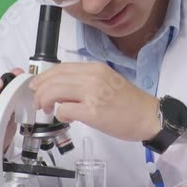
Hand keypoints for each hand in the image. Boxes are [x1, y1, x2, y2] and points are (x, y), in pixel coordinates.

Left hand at [31, 62, 160, 141]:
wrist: (149, 116)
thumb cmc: (130, 103)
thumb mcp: (107, 81)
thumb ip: (86, 82)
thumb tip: (62, 90)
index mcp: (96, 68)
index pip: (61, 68)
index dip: (45, 77)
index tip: (38, 85)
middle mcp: (93, 77)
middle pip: (54, 79)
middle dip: (40, 90)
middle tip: (38, 101)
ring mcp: (93, 94)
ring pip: (54, 92)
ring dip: (45, 101)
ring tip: (47, 109)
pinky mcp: (93, 112)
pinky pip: (64, 110)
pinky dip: (60, 115)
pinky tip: (67, 118)